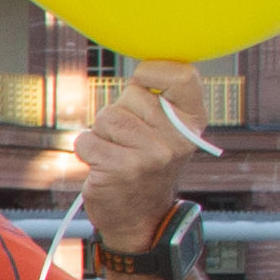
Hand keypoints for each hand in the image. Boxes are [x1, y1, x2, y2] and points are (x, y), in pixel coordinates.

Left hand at [70, 70, 203, 255]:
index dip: (152, 73)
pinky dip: (86, 150)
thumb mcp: (167, 130)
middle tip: (131, 142)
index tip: (144, 87)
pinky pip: (86, 140)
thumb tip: (143, 62)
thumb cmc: (147, 163)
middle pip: (130, 95)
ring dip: (102, 135)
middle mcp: (177, 138)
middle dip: (120, 113)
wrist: (140, 217)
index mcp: (193, 122)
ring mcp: (151, 155)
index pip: (180, 74)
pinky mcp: (121, 169)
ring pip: (105, 117)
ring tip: (117, 154)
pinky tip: (103, 167)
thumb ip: (159, 98)